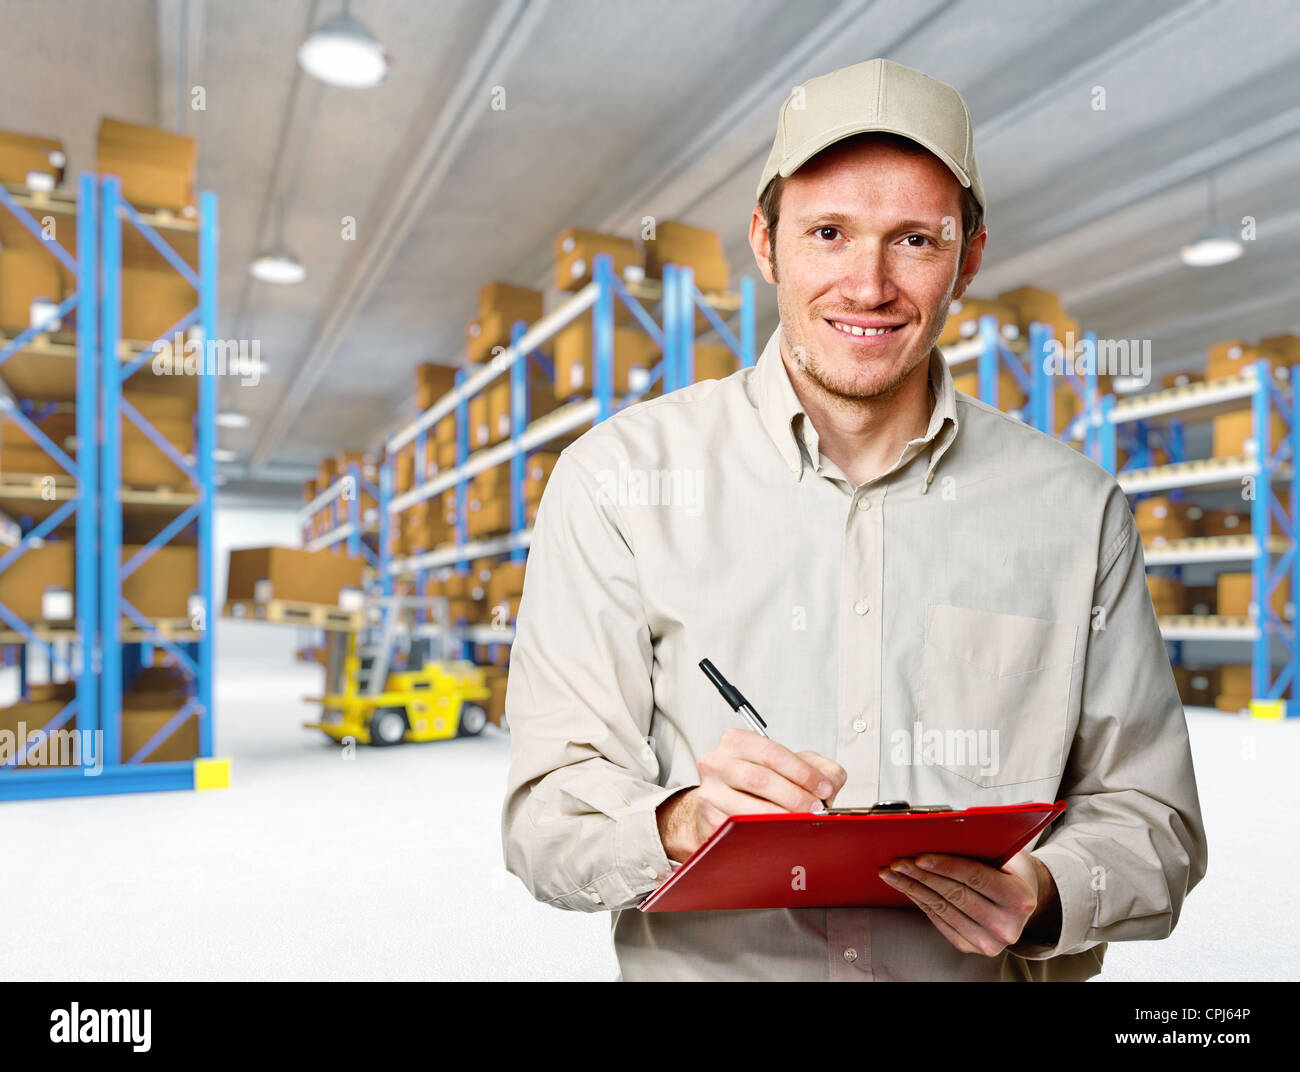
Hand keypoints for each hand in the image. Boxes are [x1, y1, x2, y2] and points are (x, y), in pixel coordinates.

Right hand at [656, 728, 846, 861]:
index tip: (824, 789)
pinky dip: (763, 835)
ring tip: (801, 823)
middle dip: (794, 797)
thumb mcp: (789, 765)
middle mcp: (717, 762)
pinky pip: (739, 831)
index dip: (802, 772)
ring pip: (748, 808)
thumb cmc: (757, 782)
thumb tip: (830, 782)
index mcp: (737, 741)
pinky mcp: (708, 820)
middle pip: (760, 779)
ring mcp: (709, 792)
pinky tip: (779, 835)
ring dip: (781, 819)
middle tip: (815, 809)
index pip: (772, 753)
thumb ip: (817, 767)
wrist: (722, 803)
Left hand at [876, 849, 1059, 955]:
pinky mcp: (969, 946)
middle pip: (954, 894)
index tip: (920, 857)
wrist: (1023, 902)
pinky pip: (938, 919)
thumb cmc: (1010, 870)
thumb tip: (936, 834)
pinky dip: (919, 900)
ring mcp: (987, 941)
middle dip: (921, 876)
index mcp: (1020, 898)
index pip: (976, 877)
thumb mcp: (1006, 855)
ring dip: (912, 888)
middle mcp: (1006, 925)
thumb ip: (981, 848)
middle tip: (897, 861)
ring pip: (941, 908)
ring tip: (891, 873)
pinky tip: (906, 886)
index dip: (945, 866)